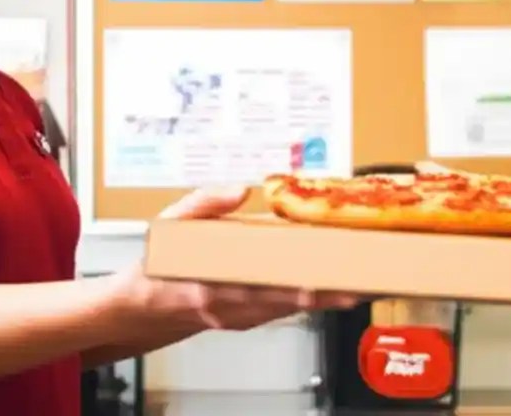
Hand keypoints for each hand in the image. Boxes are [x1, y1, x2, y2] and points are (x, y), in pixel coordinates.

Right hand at [114, 186, 358, 332]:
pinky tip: (338, 292)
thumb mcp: (171, 222)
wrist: (142, 307)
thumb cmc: (158, 265)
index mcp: (212, 280)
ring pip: (295, 308)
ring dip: (330, 298)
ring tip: (365, 283)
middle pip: (292, 298)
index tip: (333, 272)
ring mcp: (242, 316)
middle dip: (331, 290)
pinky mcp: (249, 320)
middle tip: (367, 278)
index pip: (267, 282)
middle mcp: (231, 304)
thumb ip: (204, 202)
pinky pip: (287, 311)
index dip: (304, 280)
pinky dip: (314, 302)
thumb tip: (239, 190)